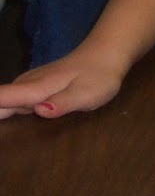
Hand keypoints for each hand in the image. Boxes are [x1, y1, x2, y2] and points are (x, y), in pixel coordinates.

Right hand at [0, 49, 127, 119]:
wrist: (104, 56)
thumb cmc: (98, 77)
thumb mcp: (87, 95)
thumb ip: (62, 104)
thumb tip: (39, 111)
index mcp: (35, 90)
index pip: (0, 99)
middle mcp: (25, 86)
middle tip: (0, 139)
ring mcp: (28, 85)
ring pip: (5, 102)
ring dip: (0, 111)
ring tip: (3, 130)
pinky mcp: (34, 87)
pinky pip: (13, 100)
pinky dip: (5, 108)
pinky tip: (5, 117)